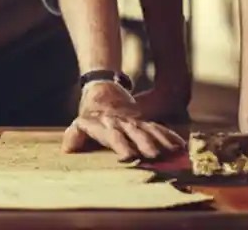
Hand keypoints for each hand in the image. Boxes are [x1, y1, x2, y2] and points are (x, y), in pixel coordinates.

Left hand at [62, 82, 185, 160]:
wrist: (103, 89)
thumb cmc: (90, 113)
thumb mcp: (80, 122)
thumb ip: (74, 136)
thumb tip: (67, 149)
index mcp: (106, 125)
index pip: (114, 136)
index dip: (121, 146)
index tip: (128, 158)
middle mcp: (122, 123)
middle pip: (136, 134)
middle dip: (146, 145)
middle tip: (156, 156)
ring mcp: (135, 121)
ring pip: (150, 130)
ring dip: (162, 141)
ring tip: (173, 152)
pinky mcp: (144, 120)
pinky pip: (158, 127)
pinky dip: (169, 136)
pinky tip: (180, 146)